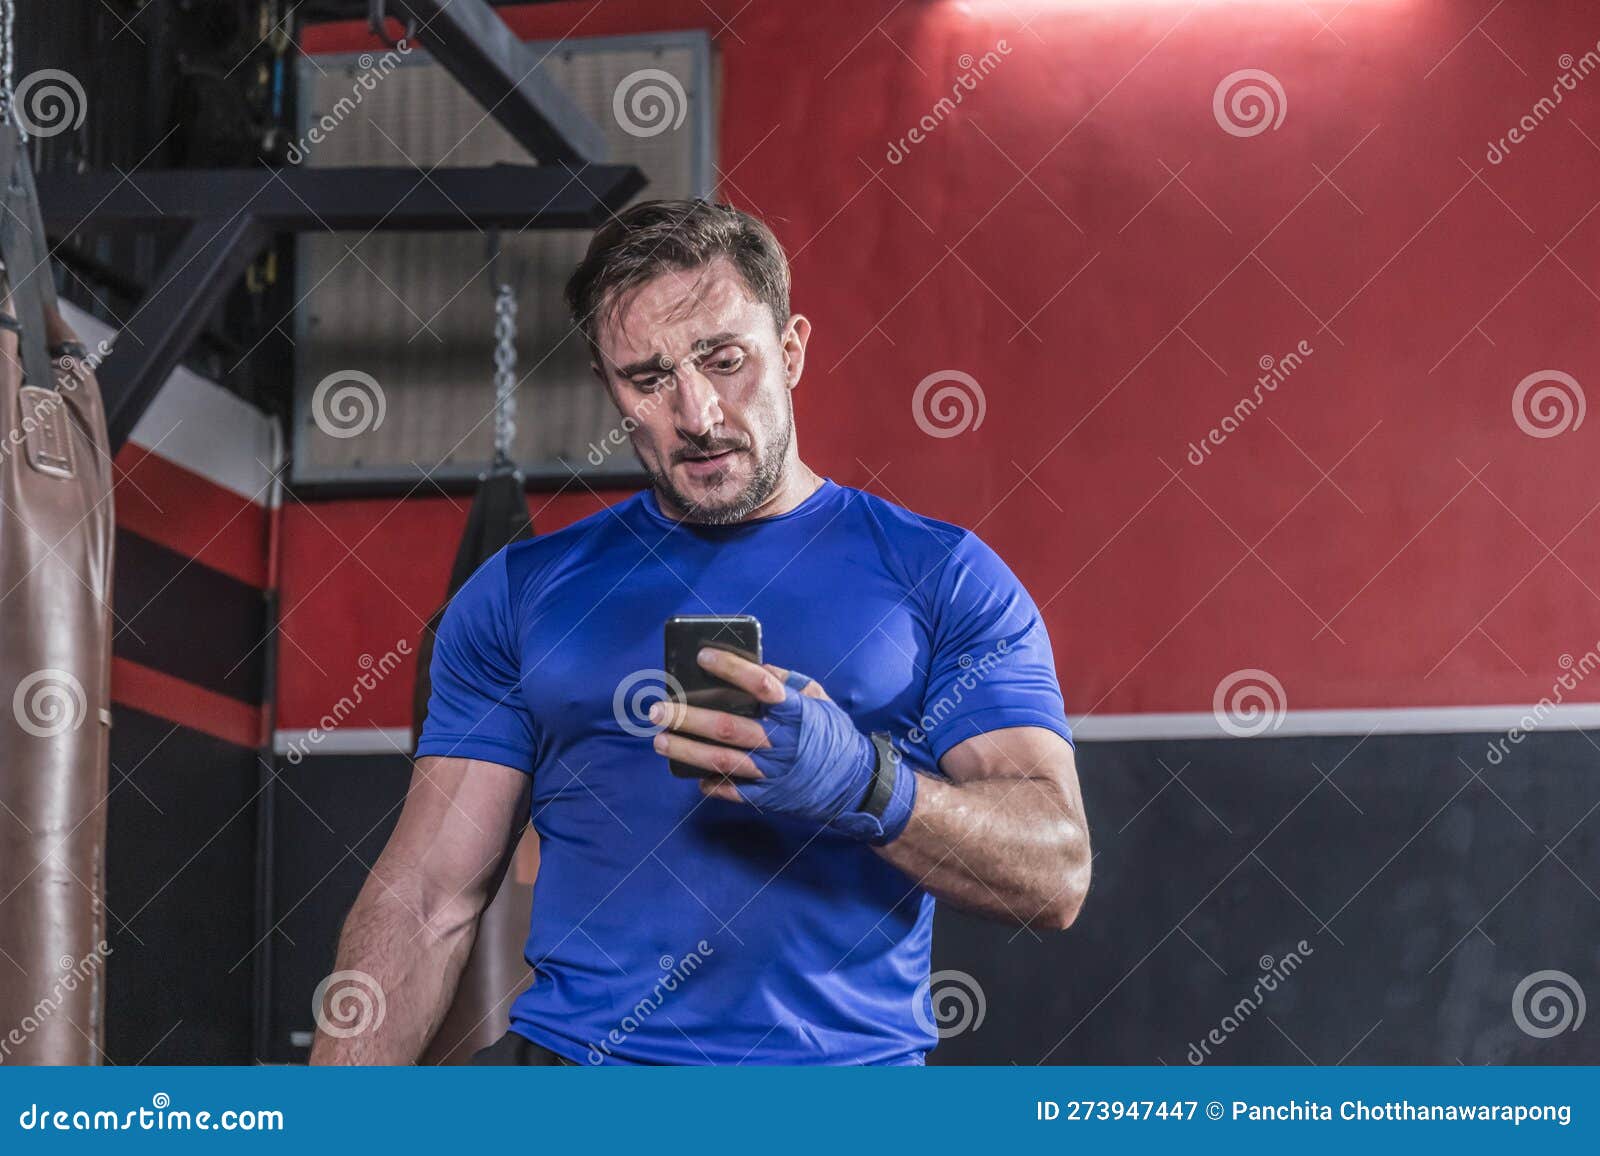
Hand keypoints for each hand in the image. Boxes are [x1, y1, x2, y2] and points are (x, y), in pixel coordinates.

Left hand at [648, 648, 884, 835]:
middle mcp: (782, 742)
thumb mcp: (820, 699)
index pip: (761, 684)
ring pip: (722, 760)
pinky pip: (734, 792)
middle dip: (688, 717)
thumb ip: (789, 681)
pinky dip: (711, 784)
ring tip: (660, 740)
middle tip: (658, 709)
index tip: (702, 656)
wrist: (858, 784)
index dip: (731, 669)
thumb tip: (754, 664)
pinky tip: (692, 776)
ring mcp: (774, 773)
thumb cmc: (833, 735)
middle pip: (727, 727)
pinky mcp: (770, 797)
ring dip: (686, 750)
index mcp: (798, 712)